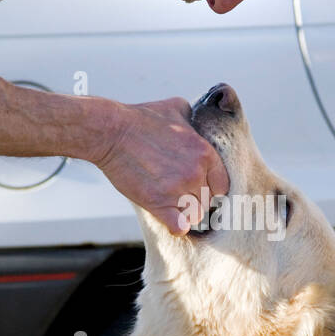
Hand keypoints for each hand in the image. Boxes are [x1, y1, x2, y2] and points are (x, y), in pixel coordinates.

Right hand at [95, 97, 229, 234]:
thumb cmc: (141, 119)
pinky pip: (179, 227)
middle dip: (196, 198)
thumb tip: (197, 120)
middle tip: (181, 193)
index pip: (222, 184)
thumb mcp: (177, 108)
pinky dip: (177, 226)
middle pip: (208, 200)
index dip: (211, 186)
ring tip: (173, 203)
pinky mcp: (158, 203)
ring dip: (186, 212)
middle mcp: (195, 173)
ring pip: (195, 215)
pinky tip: (171, 219)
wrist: (112, 132)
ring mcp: (177, 190)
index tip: (199, 186)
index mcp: (205, 153)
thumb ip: (194, 119)